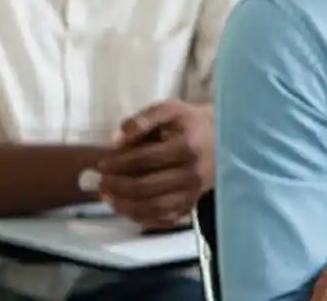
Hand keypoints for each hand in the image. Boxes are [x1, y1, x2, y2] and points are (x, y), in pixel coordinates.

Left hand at [96, 100, 213, 228]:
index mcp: (187, 146)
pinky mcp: (193, 202)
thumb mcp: (170, 109)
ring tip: (109, 197)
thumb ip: (143, 119)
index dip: (118, 163)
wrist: (225, 138)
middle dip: (117, 187)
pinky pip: (164, 217)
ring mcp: (194, 191)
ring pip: (154, 207)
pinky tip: (127, 208)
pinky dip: (142, 217)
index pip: (145, 159)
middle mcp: (193, 172)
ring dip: (126, 206)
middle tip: (101, 183)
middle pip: (147, 187)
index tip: (102, 164)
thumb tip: (116, 139)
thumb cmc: (192, 122)